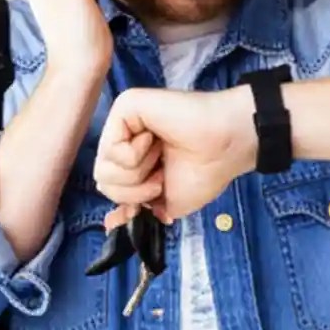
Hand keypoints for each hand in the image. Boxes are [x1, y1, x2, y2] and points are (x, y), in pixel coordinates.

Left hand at [93, 87, 256, 229]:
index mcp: (133, 157)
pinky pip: (112, 148)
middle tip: (162, 176)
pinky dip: (138, 156)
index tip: (157, 196)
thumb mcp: (166, 202)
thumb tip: (109, 223)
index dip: (129, 201)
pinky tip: (157, 140)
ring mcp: (123, 121)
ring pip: (104, 167)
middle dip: (136, 190)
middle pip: (103, 180)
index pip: (109, 186)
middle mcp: (124, 136)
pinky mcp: (125, 105)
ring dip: (139, 173)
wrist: (226, 146)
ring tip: (162, 156)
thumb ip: (137, 209)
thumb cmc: (205, 170)